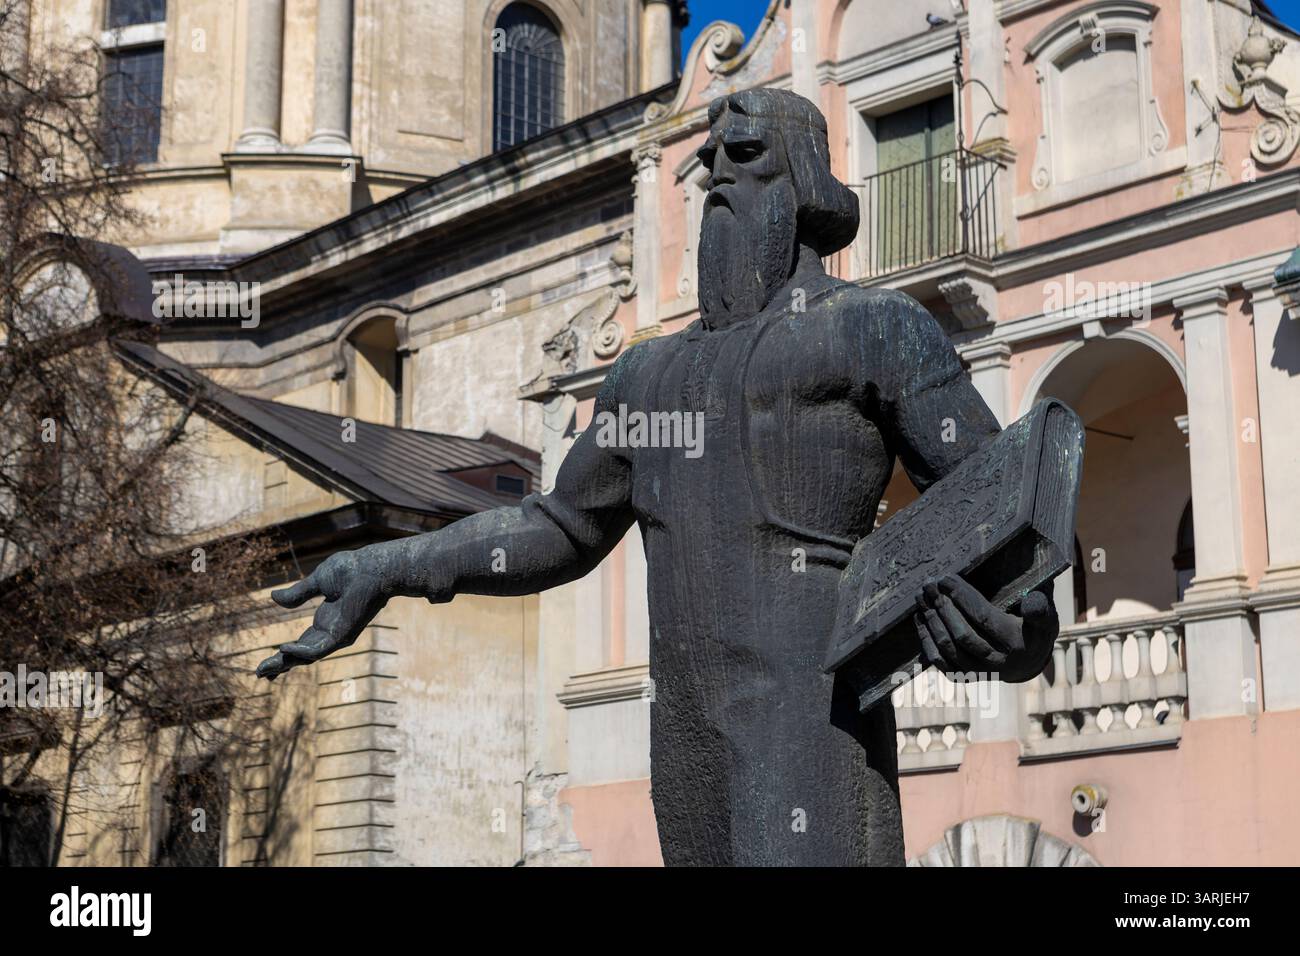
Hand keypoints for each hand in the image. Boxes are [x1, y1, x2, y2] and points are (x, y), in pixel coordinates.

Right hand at [256, 549, 389, 680]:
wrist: (372, 568)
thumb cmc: (352, 570)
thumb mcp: (318, 582)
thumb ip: (297, 593)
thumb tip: (272, 598)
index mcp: (326, 622)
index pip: (301, 644)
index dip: (284, 653)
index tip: (265, 663)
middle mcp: (330, 632)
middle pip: (301, 655)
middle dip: (281, 665)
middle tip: (260, 674)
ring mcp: (336, 636)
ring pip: (306, 657)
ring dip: (285, 663)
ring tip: (264, 670)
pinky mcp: (342, 635)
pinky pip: (318, 649)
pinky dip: (300, 651)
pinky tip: (284, 649)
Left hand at [913, 574, 1055, 682]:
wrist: (1028, 661)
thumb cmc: (1034, 630)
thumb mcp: (1045, 617)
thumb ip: (1040, 608)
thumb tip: (1032, 600)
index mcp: (1017, 644)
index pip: (984, 618)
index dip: (962, 597)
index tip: (946, 578)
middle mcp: (998, 663)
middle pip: (962, 634)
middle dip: (942, 606)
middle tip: (929, 584)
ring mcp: (979, 673)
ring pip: (948, 648)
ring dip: (931, 620)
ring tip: (922, 596)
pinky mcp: (965, 677)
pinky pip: (940, 662)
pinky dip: (927, 640)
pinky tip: (921, 617)